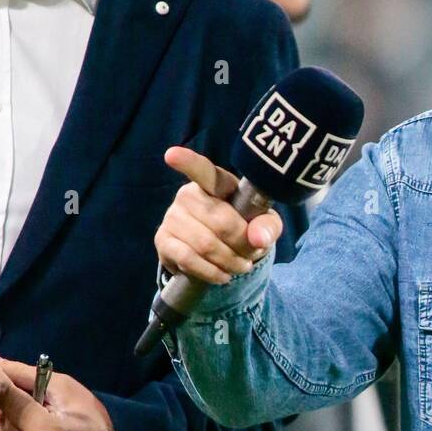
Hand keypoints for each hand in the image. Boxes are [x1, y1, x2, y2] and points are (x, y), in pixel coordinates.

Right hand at [154, 146, 281, 283]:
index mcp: (216, 183)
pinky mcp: (163, 240)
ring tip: (241, 266)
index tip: (172, 155)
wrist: (220, 252)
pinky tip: (222, 275)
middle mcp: (188, 195)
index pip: (202, 170)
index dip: (187, 162)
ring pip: (205, 244)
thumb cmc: (244, 227)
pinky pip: (188, 258)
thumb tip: (258, 239)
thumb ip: (267, 227)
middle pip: (219, 222)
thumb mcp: (264, 224)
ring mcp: (172, 217)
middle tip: (252, 254)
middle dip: (241, 244)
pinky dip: (210, 271)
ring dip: (229, 261)